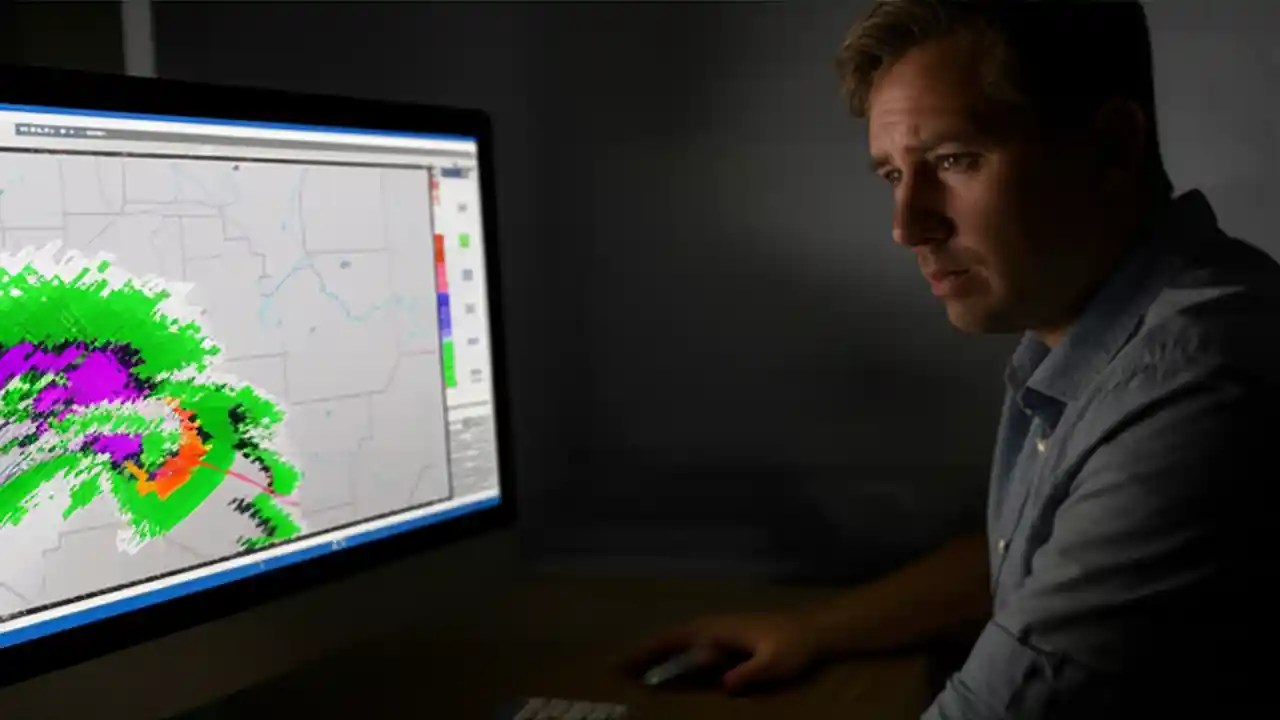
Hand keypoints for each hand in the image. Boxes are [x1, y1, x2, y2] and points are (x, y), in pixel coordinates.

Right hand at [622, 610, 824, 693]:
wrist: (812, 632)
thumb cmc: (793, 646)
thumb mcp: (774, 663)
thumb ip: (749, 673)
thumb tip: (722, 686)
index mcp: (716, 630)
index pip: (672, 640)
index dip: (646, 652)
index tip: (622, 664)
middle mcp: (711, 628)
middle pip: (668, 641)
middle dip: (642, 654)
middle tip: (616, 671)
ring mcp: (717, 634)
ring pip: (678, 645)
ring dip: (656, 656)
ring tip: (634, 673)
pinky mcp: (725, 641)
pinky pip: (691, 650)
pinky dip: (674, 658)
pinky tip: (669, 671)